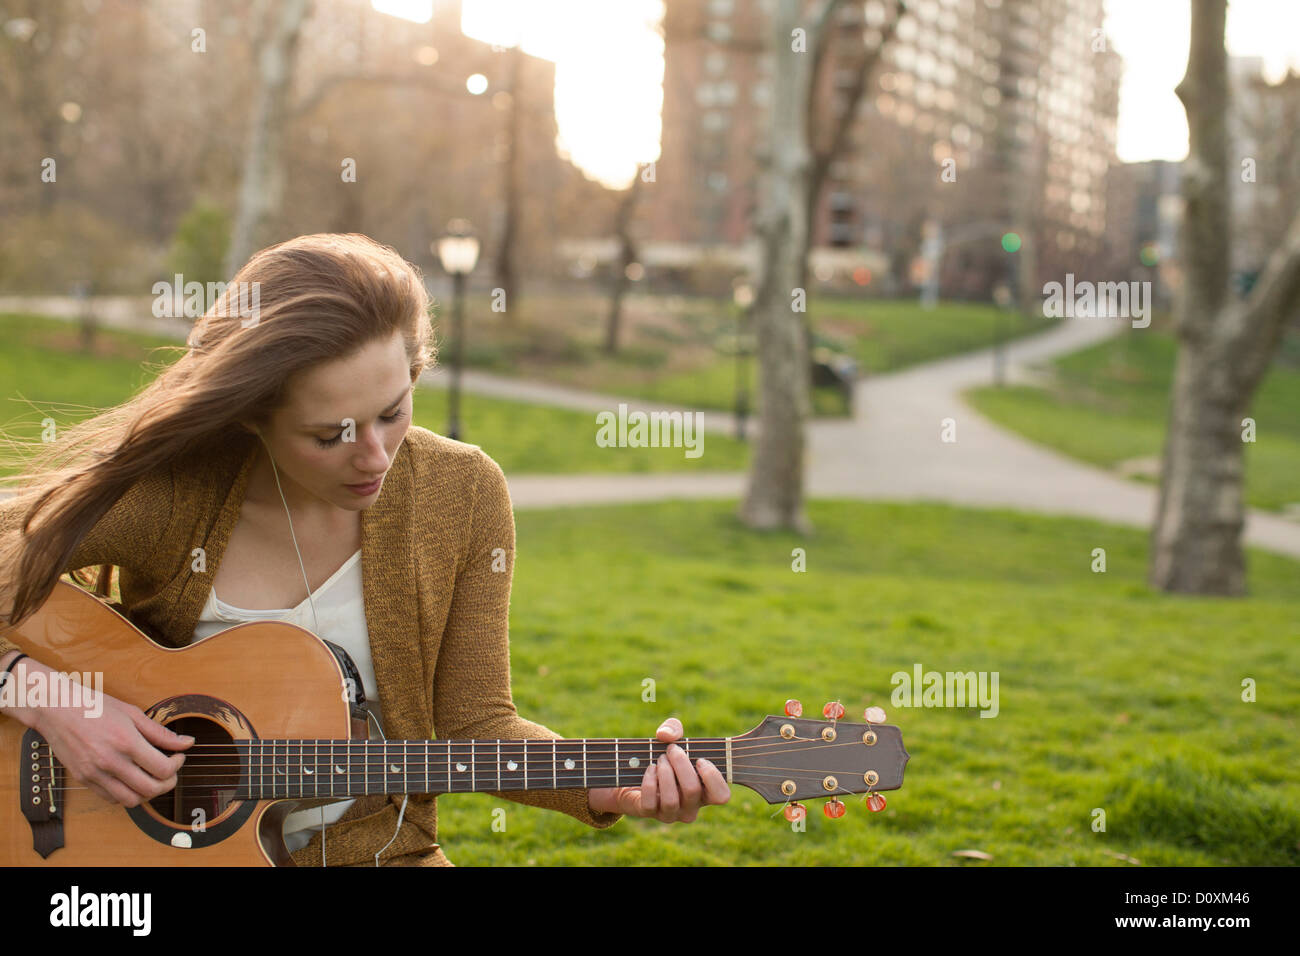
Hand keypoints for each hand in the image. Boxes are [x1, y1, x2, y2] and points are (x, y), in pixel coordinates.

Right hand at [22, 658, 193, 806]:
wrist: (58, 710)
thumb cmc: (96, 707)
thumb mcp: (133, 714)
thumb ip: (161, 733)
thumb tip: (188, 743)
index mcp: (126, 742)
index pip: (163, 769)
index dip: (177, 765)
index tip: (178, 756)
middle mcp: (110, 762)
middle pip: (151, 790)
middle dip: (168, 783)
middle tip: (170, 771)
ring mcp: (95, 774)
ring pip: (131, 801)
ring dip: (148, 793)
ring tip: (152, 777)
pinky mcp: (84, 780)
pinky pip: (111, 799)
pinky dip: (127, 794)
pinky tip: (132, 779)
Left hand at [586, 717, 729, 822]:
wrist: (634, 771)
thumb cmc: (663, 755)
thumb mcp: (672, 736)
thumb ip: (673, 727)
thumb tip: (666, 736)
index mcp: (705, 792)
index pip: (721, 796)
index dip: (712, 776)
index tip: (699, 759)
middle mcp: (690, 807)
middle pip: (692, 790)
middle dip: (680, 763)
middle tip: (671, 750)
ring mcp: (670, 813)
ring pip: (671, 800)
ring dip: (665, 772)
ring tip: (660, 759)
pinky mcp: (649, 813)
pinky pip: (650, 802)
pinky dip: (649, 781)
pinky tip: (650, 769)